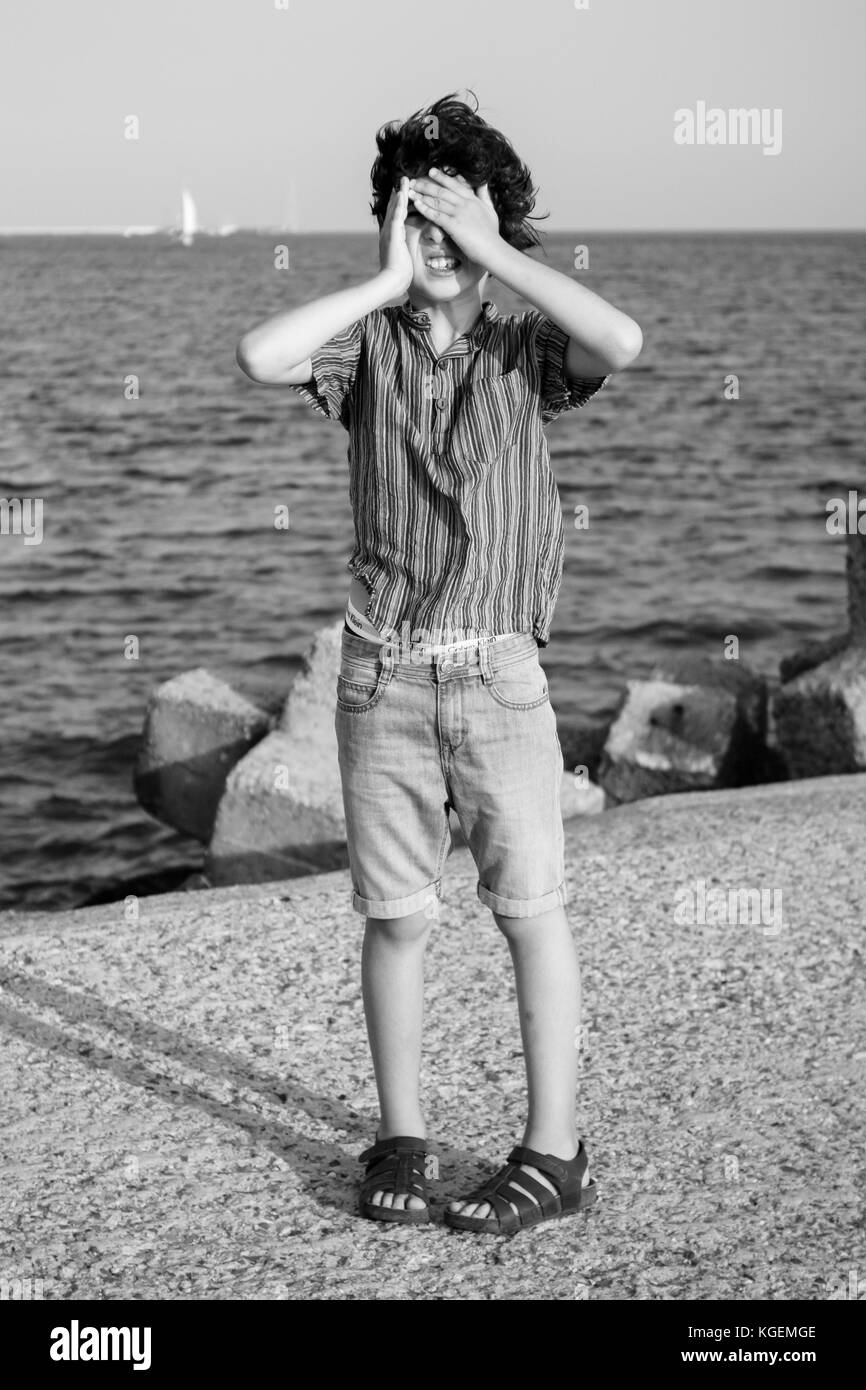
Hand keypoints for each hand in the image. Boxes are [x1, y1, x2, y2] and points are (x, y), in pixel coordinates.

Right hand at [378, 176, 413, 294]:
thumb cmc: (399, 276)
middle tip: (405, 179)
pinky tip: (403, 193)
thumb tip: (406, 254)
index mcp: (392, 237)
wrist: (391, 282)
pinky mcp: (392, 235)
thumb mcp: (403, 260)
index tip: (406, 193)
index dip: (401, 204)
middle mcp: (389, 232)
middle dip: (400, 193)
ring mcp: (389, 233)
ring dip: (401, 193)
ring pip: (395, 208)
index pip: (397, 217)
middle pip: (395, 208)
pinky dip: (400, 204)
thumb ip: (404, 253)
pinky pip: (397, 216)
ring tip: (405, 180)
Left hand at [407, 169, 501, 268]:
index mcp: (472, 199)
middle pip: (442, 190)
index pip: (454, 184)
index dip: (441, 177)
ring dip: (421, 195)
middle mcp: (465, 203)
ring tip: (409, 191)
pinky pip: (436, 215)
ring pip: (437, 200)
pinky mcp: (454, 225)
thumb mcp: (491, 210)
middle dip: (426, 184)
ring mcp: (459, 213)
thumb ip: (484, 196)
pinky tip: (416, 204)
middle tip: (413, 181)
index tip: (431, 171)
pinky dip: (425, 209)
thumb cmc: (492, 234)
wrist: (493, 249)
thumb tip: (484, 183)